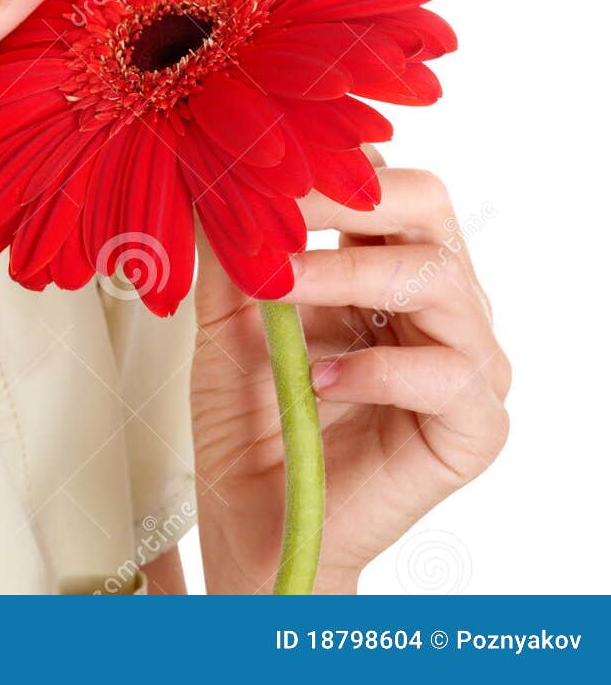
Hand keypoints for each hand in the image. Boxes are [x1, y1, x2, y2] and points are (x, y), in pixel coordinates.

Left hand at [190, 145, 511, 593]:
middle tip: (281, 205)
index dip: (325, 163)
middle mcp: (435, 300)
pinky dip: (376, 368)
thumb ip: (229, 248)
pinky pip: (448, 373)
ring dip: (347, 274)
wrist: (255, 525)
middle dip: (350, 196)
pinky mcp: (474, 427)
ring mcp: (464, 359)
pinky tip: (320, 381)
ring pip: (437, 276)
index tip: (258, 162)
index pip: (380, 178)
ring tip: (281, 288)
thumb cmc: (249, 422)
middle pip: (427, 202)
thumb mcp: (226, 318)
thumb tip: (213, 172)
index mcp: (382, 263)